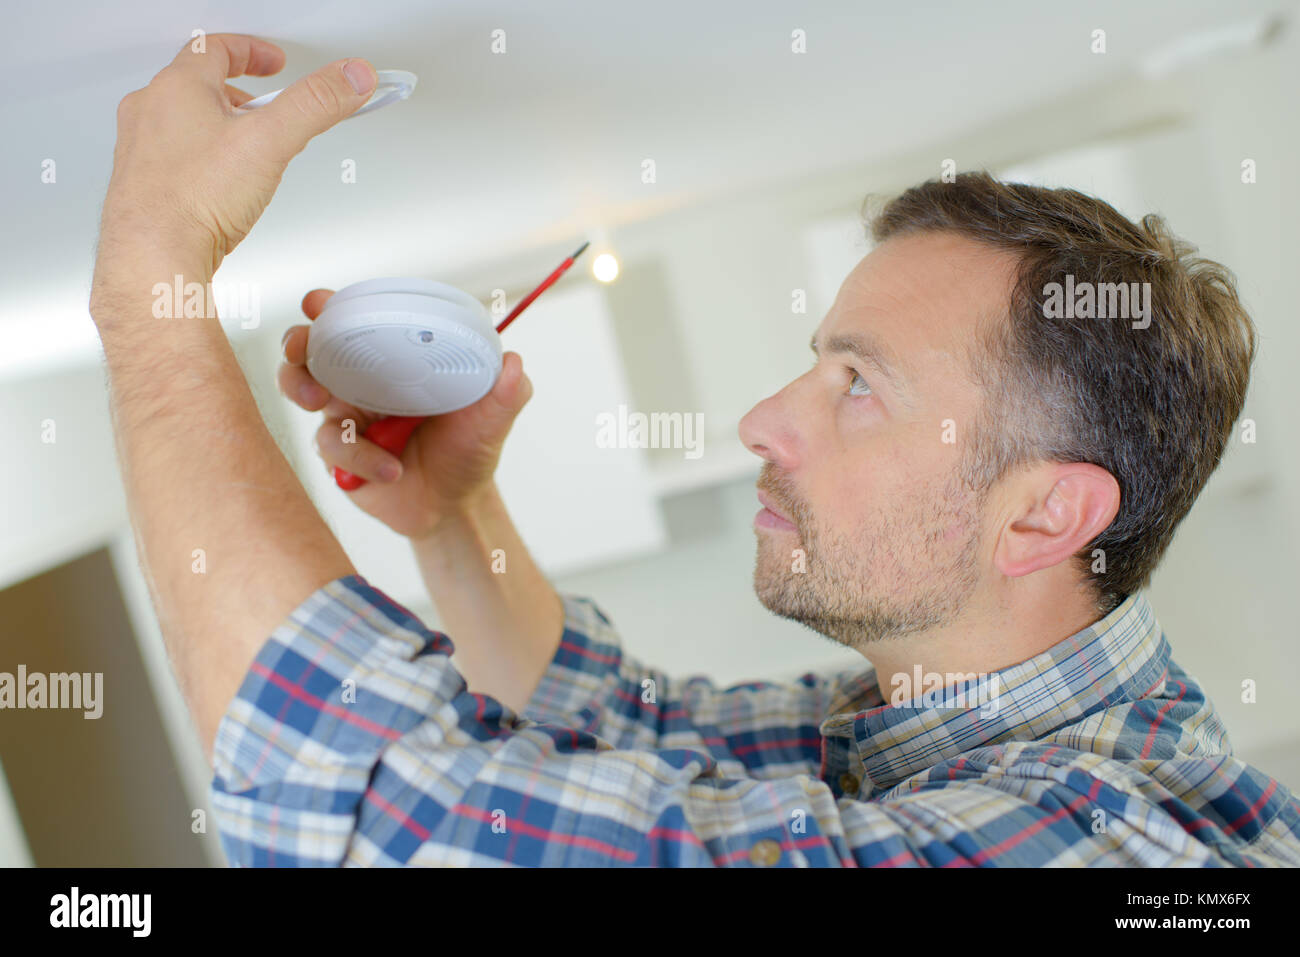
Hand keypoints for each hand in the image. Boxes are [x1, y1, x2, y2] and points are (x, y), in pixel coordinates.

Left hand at [91, 34, 376, 309]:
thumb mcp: (270, 142)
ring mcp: (141, 150)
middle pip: (198, 84)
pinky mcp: (142, 185)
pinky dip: (200, 162)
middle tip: (264, 109)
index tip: (272, 62)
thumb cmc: (192, 200)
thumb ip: (315, 104)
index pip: (215, 48)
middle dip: (238, 93)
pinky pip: (174, 159)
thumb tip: (349, 77)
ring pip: (183, 123)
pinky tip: (220, 187)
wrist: (152, 254)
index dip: (252, 51)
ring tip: (246, 150)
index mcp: (177, 89)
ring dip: (218, 128)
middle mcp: (150, 112)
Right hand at [279, 289, 534, 537]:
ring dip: (300, 387)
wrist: (455, 505)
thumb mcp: (493, 418)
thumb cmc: (468, 450)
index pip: (359, 321)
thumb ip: (506, 389)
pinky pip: (332, 446)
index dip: (333, 307)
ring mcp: (346, 416)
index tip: (321, 303)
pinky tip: (391, 468)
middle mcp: (363, 381)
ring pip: (302, 389)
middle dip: (298, 341)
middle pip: (312, 347)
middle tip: (300, 349)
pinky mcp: (338, 454)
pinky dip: (361, 457)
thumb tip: (512, 360)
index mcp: (396, 360)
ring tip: (321, 401)